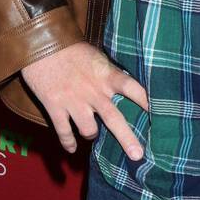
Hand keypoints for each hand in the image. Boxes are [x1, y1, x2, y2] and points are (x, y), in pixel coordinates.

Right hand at [21, 42, 147, 161]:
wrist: (40, 44)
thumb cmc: (71, 49)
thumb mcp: (96, 57)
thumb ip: (109, 75)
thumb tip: (124, 89)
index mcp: (106, 75)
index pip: (132, 88)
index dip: (146, 101)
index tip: (159, 115)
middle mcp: (93, 91)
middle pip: (114, 118)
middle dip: (127, 138)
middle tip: (138, 155)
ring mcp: (74, 100)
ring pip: (89, 130)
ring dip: (91, 134)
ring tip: (91, 133)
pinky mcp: (55, 106)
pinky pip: (64, 131)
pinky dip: (68, 143)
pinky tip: (72, 149)